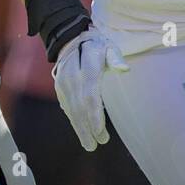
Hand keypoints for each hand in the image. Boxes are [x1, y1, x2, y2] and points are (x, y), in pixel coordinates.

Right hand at [52, 24, 128, 151]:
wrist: (70, 38)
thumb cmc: (96, 45)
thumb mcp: (108, 46)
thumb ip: (115, 58)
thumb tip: (125, 69)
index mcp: (86, 67)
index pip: (90, 95)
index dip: (94, 115)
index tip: (101, 131)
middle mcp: (71, 77)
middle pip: (79, 107)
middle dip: (87, 128)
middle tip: (96, 145)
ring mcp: (62, 83)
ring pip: (71, 110)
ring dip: (79, 128)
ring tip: (89, 145)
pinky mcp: (58, 88)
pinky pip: (66, 107)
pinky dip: (74, 120)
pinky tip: (81, 131)